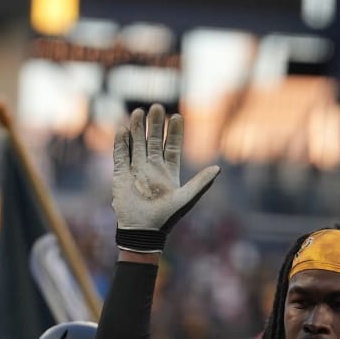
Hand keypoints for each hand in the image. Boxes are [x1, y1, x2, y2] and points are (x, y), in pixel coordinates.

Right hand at [112, 104, 220, 233]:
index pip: (172, 146)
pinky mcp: (121, 176)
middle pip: (153, 141)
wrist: (143, 232)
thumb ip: (201, 183)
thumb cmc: (167, 217)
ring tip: (139, 112)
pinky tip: (123, 129)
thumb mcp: (186, 198)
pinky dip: (121, 143)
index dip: (174, 132)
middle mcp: (152, 169)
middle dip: (155, 125)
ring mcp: (136, 171)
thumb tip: (218, 168)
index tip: (177, 116)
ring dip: (137, 129)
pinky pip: (120, 155)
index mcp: (168, 172)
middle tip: (157, 107)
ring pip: (136, 144)